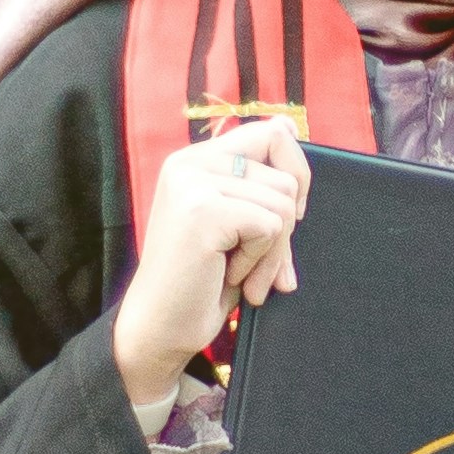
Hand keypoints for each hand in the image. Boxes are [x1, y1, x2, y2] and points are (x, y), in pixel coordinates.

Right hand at [114, 114, 309, 427]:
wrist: (160, 328)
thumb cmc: (200, 281)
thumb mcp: (235, 221)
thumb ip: (259, 179)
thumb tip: (290, 126)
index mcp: (195, 159)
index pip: (272, 133)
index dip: (294, 175)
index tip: (281, 218)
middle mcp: (189, 162)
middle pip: (286, 175)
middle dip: (287, 228)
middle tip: (259, 262)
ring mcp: (193, 183)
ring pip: (283, 203)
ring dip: (272, 252)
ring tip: (240, 273)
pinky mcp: (202, 211)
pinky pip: (270, 227)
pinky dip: (260, 261)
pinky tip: (230, 276)